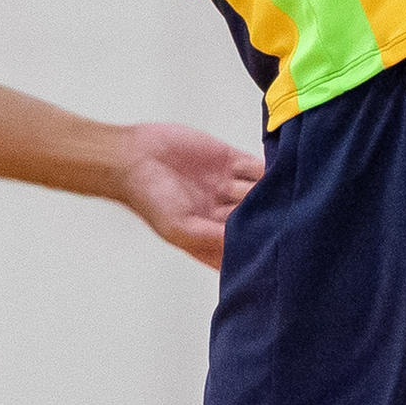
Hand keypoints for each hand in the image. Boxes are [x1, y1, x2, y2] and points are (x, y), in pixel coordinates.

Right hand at [113, 122, 259, 265]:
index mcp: (213, 237)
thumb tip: (247, 244)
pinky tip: (272, 170)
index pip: (247, 247)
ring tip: (259, 189)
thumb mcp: (179, 229)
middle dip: (267, 215)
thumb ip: (214, 238)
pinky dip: (269, 167)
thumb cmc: (150, 198)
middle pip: (260, 217)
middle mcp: (224, 213)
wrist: (134, 157)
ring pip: (263, 191)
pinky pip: (258, 166)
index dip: (261, 246)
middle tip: (263, 210)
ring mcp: (229, 186)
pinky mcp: (230, 161)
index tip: (270, 242)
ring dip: (268, 190)